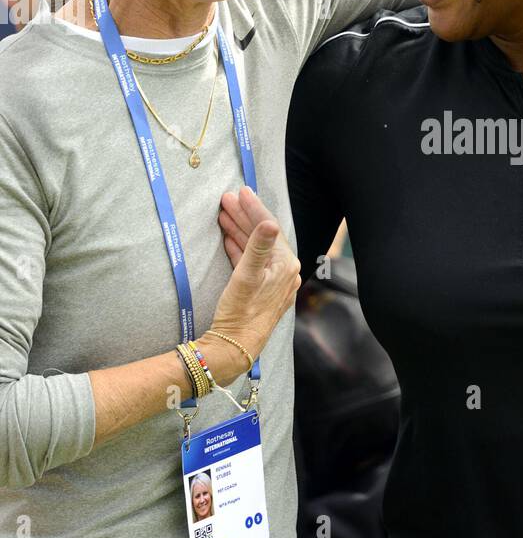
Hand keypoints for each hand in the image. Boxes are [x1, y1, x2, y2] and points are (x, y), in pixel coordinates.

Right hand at [208, 186, 300, 363]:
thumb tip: (269, 222)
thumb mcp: (247, 276)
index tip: (239, 191)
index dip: (253, 208)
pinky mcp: (261, 290)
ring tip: (222, 213)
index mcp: (285, 264)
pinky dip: (239, 248)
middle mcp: (284, 271)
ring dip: (239, 230)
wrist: (235, 347)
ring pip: (255, 248)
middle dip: (244, 216)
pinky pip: (251, 261)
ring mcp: (274, 281)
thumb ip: (258, 246)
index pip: (269, 227)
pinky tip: (227, 238)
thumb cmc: (241, 312)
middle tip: (226, 198)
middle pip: (262, 236)